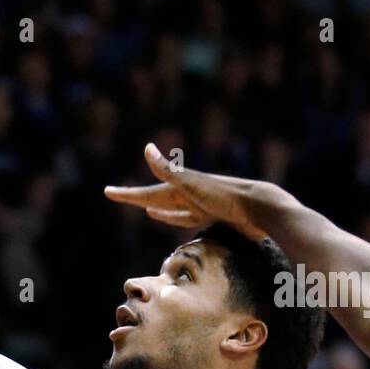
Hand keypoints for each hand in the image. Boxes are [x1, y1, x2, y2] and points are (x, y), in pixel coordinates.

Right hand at [103, 143, 271, 240]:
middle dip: (138, 198)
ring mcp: (202, 205)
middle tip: (118, 196)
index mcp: (182, 188)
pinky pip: (190, 219)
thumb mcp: (194, 185)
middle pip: (158, 198)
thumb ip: (170, 171)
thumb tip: (147, 148)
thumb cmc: (227, 198)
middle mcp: (190, 195)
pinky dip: (179, 219)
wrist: (261, 208)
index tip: (107, 192)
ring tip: (148, 210)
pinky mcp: (215, 217)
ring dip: (161, 210)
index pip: (148, 192)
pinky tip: (177, 220)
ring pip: (174, 208)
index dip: (128, 194)